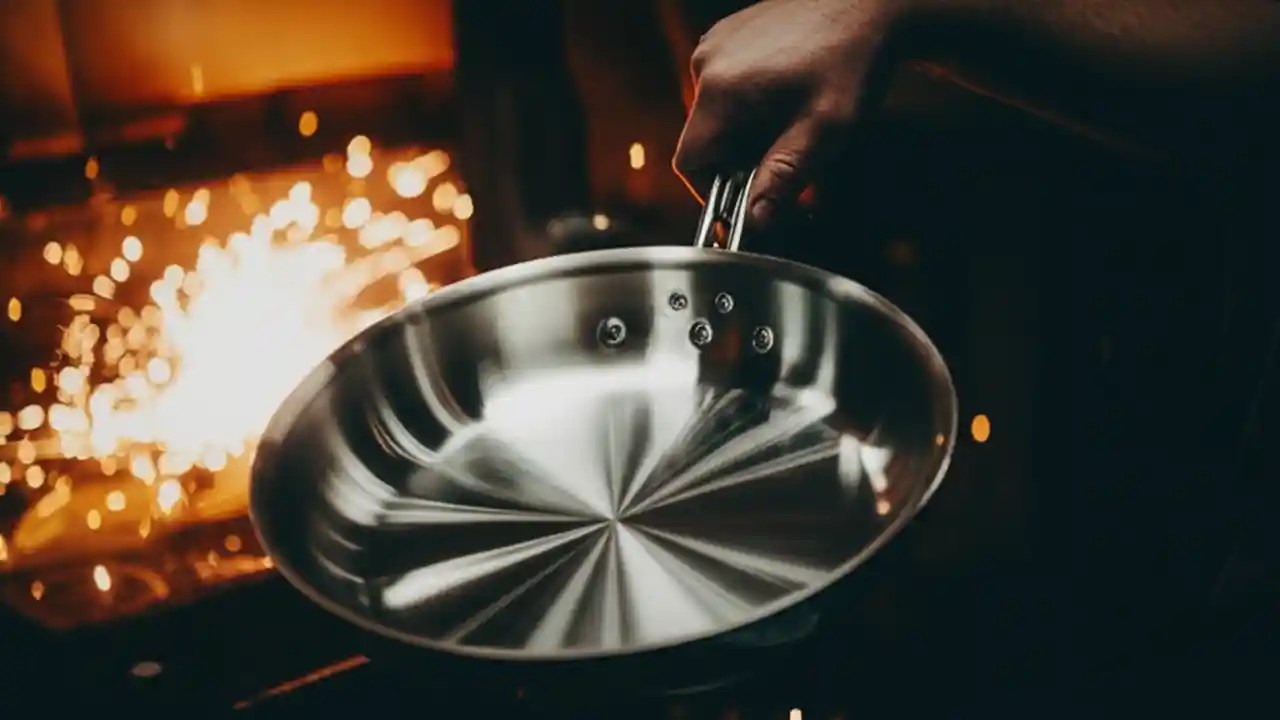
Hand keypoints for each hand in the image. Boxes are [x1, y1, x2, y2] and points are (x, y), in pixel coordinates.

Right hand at [673, 0, 906, 229]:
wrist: (873, 3)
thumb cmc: (854, 60)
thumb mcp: (825, 130)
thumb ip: (785, 176)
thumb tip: (755, 220)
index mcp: (721, 89)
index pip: (690, 163)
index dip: (715, 193)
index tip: (750, 203)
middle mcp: (708, 63)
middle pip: (706, 140)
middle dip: (744, 163)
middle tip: (791, 167)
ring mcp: (717, 44)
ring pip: (718, 116)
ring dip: (751, 136)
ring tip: (797, 128)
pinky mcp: (730, 34)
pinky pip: (727, 87)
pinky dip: (752, 107)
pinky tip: (789, 100)